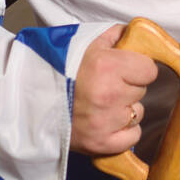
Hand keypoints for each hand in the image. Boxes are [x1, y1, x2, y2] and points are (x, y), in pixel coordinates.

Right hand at [69, 23, 158, 155]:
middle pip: (142, 91)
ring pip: (137, 113)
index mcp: (107, 66)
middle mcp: (109, 95)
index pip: (149, 70)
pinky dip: (123, 131)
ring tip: (102, 104)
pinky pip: (132, 137)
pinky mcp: (100, 144)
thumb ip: (118, 36)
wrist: (30, 99)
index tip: (125, 69)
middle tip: (106, 85)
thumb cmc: (59, 68)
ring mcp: (105, 122)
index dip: (138, 68)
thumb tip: (141, 37)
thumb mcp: (89, 42)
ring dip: (124, 109)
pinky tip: (107, 122)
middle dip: (128, 86)